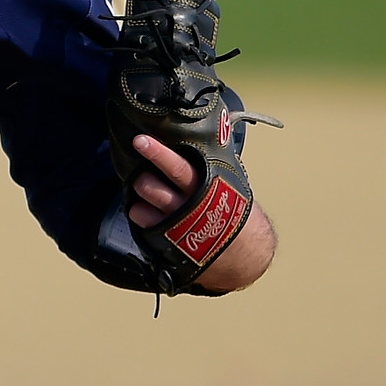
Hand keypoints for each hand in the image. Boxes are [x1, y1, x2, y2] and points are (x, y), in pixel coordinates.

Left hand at [127, 133, 275, 291]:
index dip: (159, 154)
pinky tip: (147, 207)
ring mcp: (176, 226)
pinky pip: (142, 221)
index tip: (142, 141)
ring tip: (146, 186)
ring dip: (140, 191)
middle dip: (143, 175)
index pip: (179, 168)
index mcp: (207, 187)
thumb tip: (214, 129)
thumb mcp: (233, 184)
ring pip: (143, 204)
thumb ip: (216, 162)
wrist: (246, 255)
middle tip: (142, 162)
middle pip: (154, 186)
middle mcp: (189, 207)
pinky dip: (140, 211)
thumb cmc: (236, 213)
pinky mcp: (166, 241)